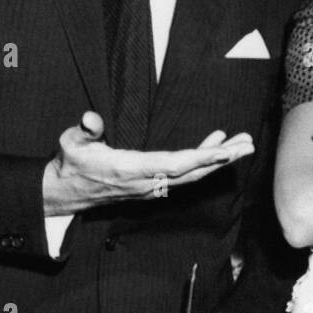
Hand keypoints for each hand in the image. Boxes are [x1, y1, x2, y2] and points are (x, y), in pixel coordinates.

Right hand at [42, 111, 252, 215]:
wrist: (64, 194)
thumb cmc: (70, 163)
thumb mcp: (70, 144)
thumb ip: (84, 131)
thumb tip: (91, 119)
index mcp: (129, 169)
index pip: (172, 165)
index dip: (200, 159)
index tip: (224, 152)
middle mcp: (145, 182)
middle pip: (192, 171)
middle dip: (222, 159)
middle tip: (248, 144)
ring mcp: (151, 186)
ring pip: (192, 175)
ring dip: (219, 159)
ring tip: (243, 143)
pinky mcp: (153, 186)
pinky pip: (184, 175)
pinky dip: (204, 160)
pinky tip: (218, 145)